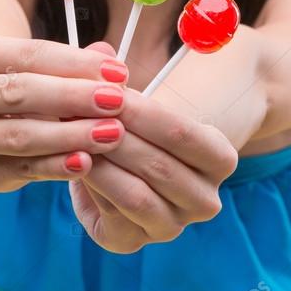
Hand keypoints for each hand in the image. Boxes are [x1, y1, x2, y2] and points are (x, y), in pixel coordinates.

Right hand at [0, 30, 129, 191]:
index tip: (118, 72)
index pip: (27, 56)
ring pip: (19, 137)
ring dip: (71, 136)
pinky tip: (86, 162)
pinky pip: (22, 169)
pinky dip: (56, 167)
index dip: (75, 65)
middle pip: (20, 95)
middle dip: (74, 99)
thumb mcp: (35, 53)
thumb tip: (112, 66)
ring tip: (112, 133)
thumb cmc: (16, 68)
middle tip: (117, 103)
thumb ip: (74, 61)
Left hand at [68, 50, 238, 252]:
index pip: (182, 133)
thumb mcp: (143, 98)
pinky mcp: (135, 241)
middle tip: (75, 110)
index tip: (108, 90)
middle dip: (112, 136)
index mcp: (221, 159)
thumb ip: (120, 77)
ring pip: (135, 195)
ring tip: (69, 135)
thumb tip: (98, 50)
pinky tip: (71, 161)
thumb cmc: (143, 120)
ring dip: (99, 163)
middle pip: (157, 167)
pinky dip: (91, 188)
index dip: (143, 112)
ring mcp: (173, 226)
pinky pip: (112, 215)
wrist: (135, 160)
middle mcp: (205, 200)